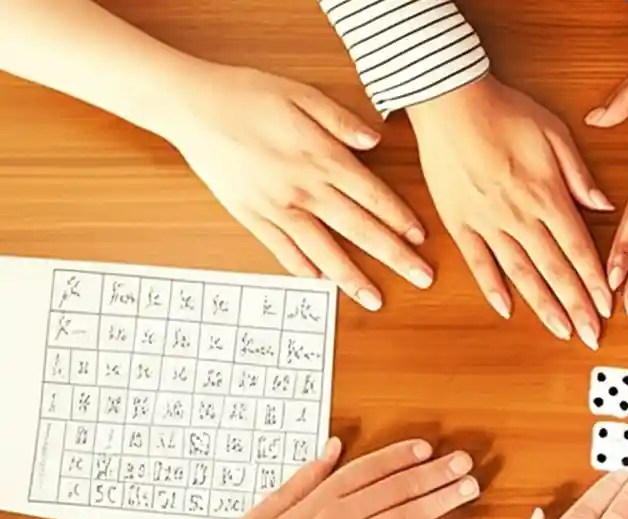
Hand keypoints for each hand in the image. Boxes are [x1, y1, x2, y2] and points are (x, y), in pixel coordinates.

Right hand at [165, 63, 429, 310]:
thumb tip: (376, 141)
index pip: (372, 195)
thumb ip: (340, 119)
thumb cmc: (246, 93)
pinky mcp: (250, 215)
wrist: (188, 106)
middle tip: (423, 278)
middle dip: (394, 256)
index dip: (399, 218)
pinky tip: (320, 282)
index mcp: (321, 157)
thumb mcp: (300, 93)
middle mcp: (303, 188)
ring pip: (323, 250)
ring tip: (375, 299)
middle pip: (359, 229)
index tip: (422, 238)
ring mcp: (276, 207)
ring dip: (352, 278)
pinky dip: (302, 268)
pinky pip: (282, 249)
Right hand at [407, 76, 612, 348]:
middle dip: (577, 306)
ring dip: (544, 306)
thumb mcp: (554, 132)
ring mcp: (487, 222)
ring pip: (521, 274)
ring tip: (561, 332)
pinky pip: (478, 262)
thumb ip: (579, 174)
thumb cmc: (504, 110)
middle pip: (555, 270)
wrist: (449, 100)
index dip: (595, 281)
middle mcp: (519, 215)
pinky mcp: (459, 222)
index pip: (579, 249)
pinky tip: (507, 310)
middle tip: (593, 336)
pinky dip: (492, 288)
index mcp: (547, 194)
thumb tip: (604, 206)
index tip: (609, 306)